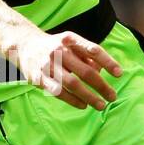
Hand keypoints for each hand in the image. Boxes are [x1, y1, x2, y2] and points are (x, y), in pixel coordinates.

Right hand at [7, 27, 121, 109]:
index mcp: (70, 40)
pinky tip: (83, 105)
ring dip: (89, 96)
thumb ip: (87, 55)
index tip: (119, 74)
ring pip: (72, 84)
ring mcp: (48, 65)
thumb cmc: (55, 46)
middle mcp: (59, 51)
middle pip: (85, 71)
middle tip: (112, 96)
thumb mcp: (71, 43)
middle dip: (101, 85)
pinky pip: (58, 92)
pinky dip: (72, 100)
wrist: (24, 45)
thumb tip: (102, 71)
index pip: (93, 50)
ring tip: (101, 105)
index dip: (108, 62)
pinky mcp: (38, 78)